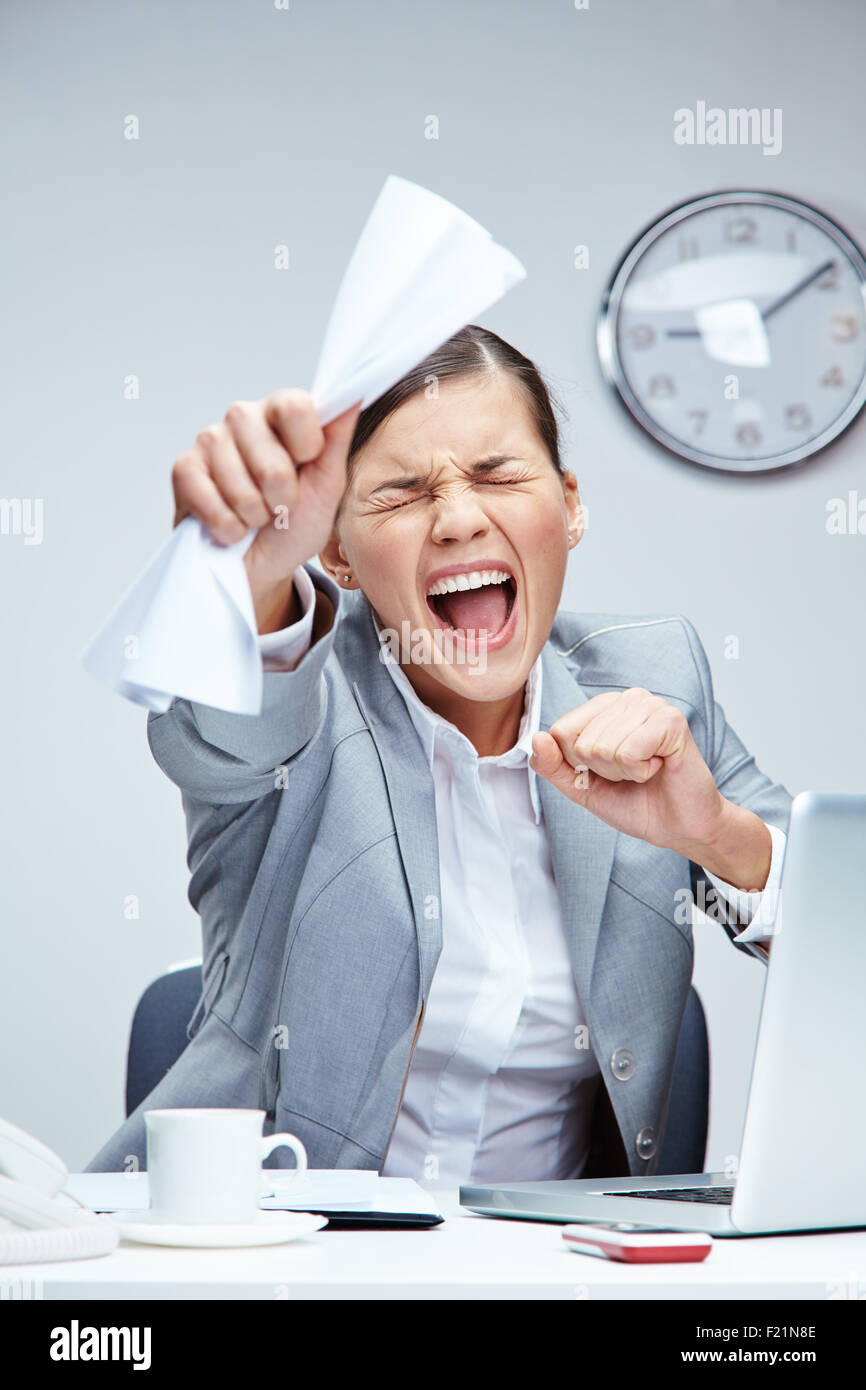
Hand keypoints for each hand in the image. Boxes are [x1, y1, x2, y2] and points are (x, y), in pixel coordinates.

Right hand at [171, 389, 361, 613]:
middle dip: (281, 497)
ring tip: (254, 515)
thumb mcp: (327, 485)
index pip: (295, 406)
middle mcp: (243, 417)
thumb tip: (353, 393)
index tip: (307, 465)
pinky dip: (228, 527)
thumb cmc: (294, 523)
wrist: (261, 565)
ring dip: (254, 516)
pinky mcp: (184, 469)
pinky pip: (211, 502)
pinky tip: (230, 524)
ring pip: (241, 487)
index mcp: (281, 413)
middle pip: (271, 459)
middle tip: (278, 504)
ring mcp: (210, 440)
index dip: (306, 447)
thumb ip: (337, 438)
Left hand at [530, 687, 725, 853]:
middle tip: (631, 773)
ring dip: (623, 772)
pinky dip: (640, 771)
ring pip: (603, 747)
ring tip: (645, 770)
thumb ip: (553, 766)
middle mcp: (626, 698)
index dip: (578, 763)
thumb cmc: (634, 801)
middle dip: (603, 770)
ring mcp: (651, 705)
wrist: (678, 826)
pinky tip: (658, 767)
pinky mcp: (671, 720)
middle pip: (581, 741)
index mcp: (603, 708)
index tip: (607, 771)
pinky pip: (629, 752)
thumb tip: (536, 738)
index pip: (560, 731)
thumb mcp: (581, 787)